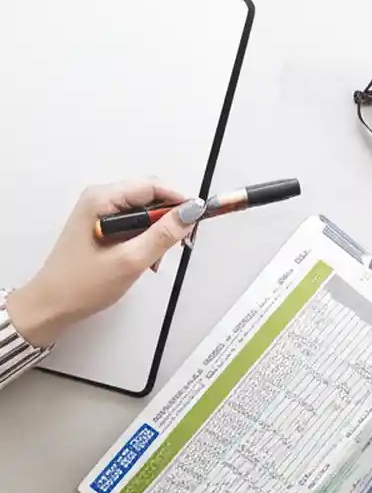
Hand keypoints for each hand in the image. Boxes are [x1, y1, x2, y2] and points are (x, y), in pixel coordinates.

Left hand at [6, 180, 202, 346]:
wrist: (52, 306)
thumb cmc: (84, 284)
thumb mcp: (131, 260)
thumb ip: (164, 234)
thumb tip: (193, 211)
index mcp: (102, 199)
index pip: (153, 186)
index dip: (180, 201)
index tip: (199, 220)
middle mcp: (100, 199)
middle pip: (150, 197)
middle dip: (170, 219)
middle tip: (181, 244)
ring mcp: (99, 212)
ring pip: (145, 212)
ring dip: (159, 233)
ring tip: (158, 259)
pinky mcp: (101, 226)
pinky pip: (134, 224)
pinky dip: (147, 239)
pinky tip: (146, 260)